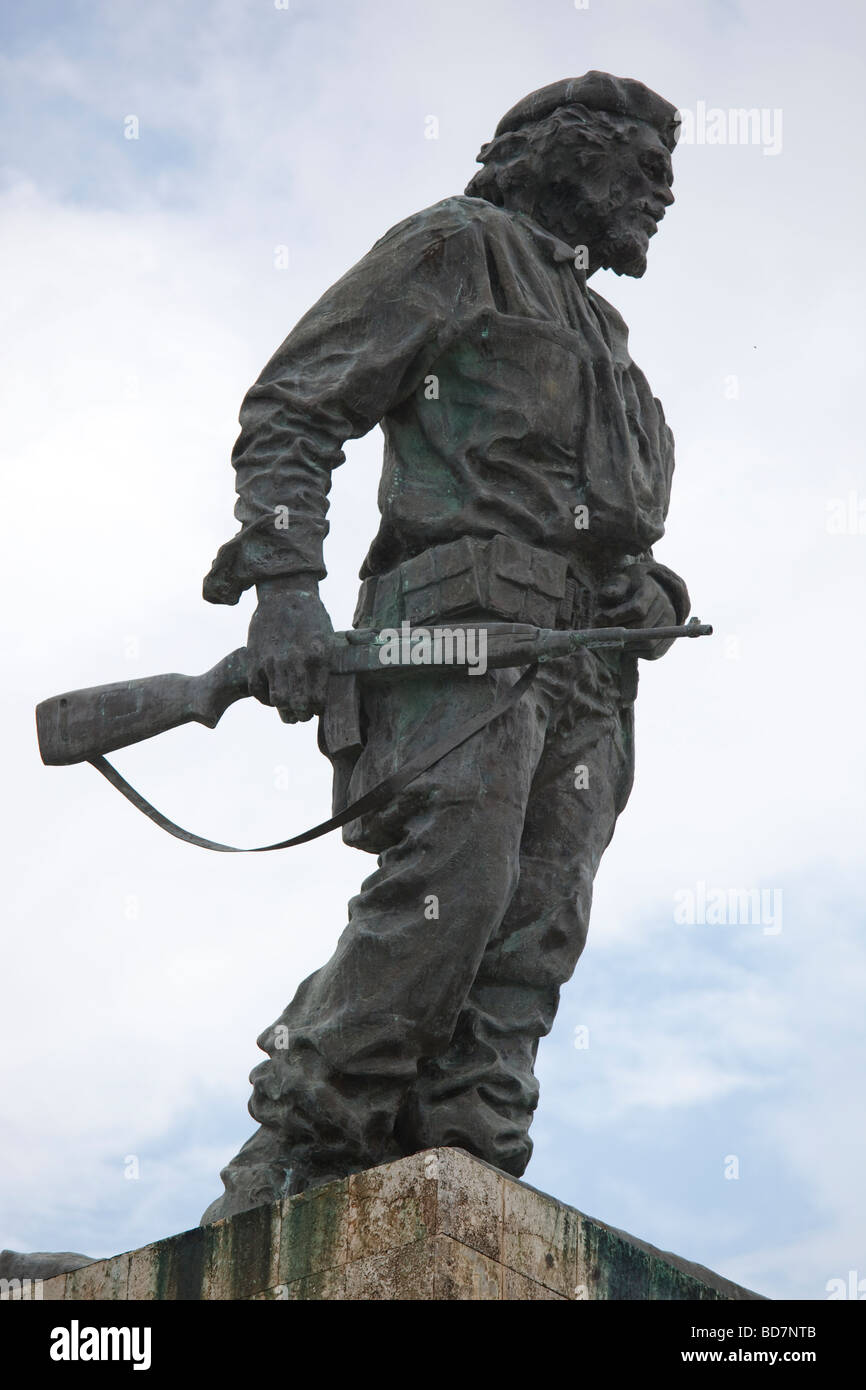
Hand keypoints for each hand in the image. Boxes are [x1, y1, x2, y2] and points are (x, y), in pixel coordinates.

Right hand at [246, 577, 333, 721]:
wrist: (284, 593)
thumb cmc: (311, 617)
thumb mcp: (329, 639)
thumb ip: (326, 666)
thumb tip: (323, 693)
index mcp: (318, 656)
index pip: (318, 700)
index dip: (316, 709)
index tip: (315, 707)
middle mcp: (295, 661)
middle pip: (298, 706)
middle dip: (301, 715)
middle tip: (301, 714)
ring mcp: (273, 661)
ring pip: (278, 701)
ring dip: (283, 710)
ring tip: (287, 709)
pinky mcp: (254, 659)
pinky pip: (257, 690)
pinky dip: (264, 697)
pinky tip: (271, 694)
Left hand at [596, 563, 677, 658]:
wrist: (643, 599)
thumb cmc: (626, 592)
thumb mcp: (617, 585)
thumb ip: (613, 588)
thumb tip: (609, 594)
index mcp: (651, 589)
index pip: (637, 609)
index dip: (617, 618)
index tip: (599, 620)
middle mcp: (665, 606)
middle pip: (643, 627)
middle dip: (620, 633)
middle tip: (604, 636)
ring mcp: (670, 624)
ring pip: (648, 642)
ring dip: (627, 646)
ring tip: (612, 641)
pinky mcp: (668, 639)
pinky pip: (652, 653)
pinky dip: (636, 653)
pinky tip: (624, 646)